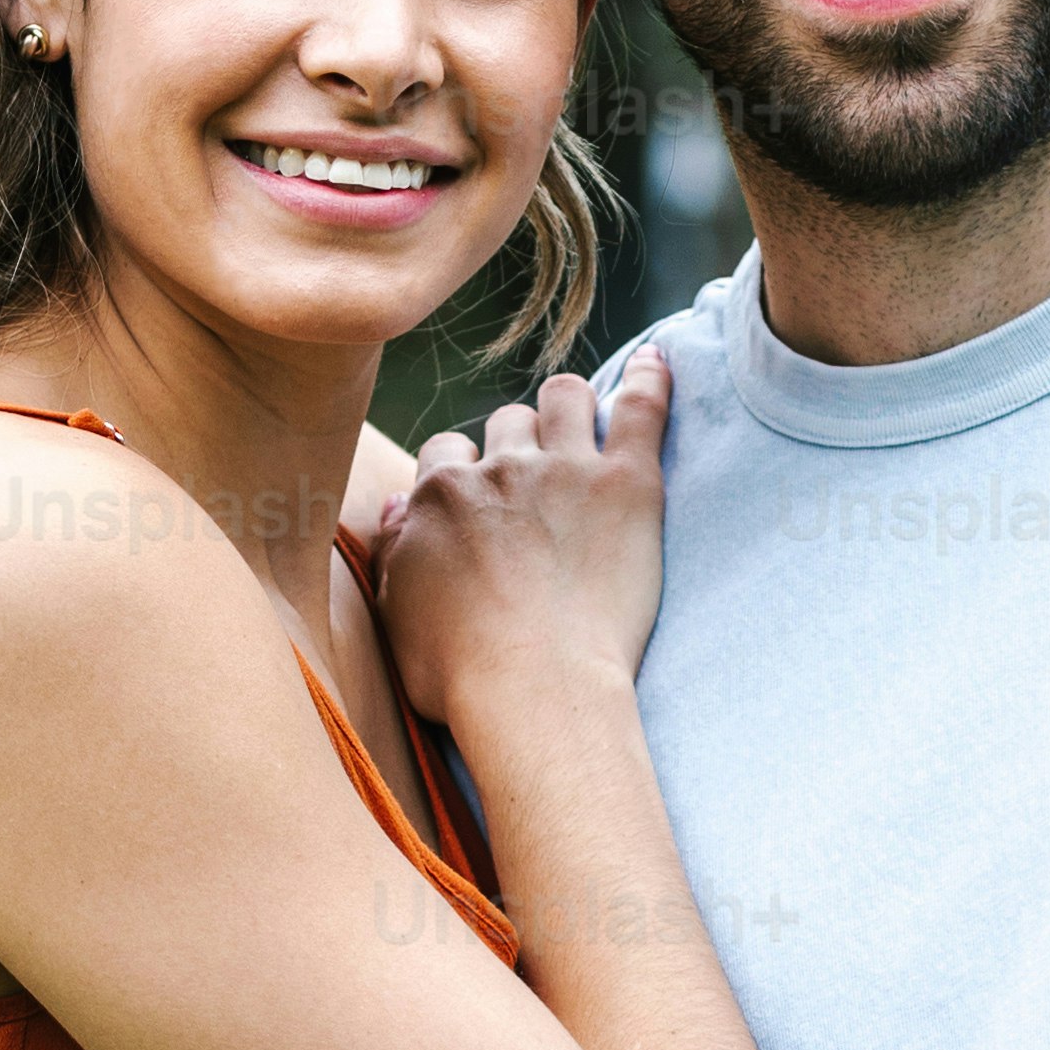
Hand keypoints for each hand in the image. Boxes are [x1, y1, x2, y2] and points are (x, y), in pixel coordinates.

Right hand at [377, 355, 670, 732]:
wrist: (535, 688)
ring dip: (569, 407)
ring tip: (583, 425)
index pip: (448, 453)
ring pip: (563, 398)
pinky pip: (639, 407)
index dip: (467, 473)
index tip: (485, 502)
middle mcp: (498, 469)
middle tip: (539, 483)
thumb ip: (393, 552)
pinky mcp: (625, 482)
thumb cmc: (461, 674)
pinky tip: (656, 361)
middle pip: (507, 422)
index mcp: (439, 497)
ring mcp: (563, 469)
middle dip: (519, 443)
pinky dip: (648, 379)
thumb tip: (396, 507)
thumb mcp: (397, 616)